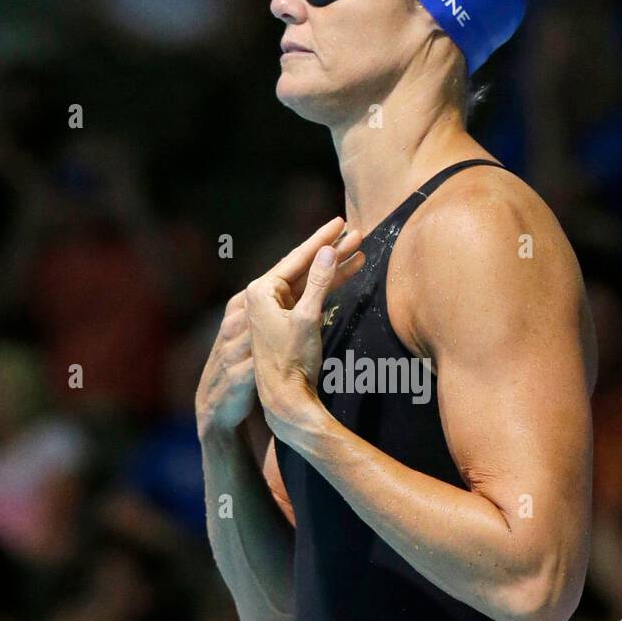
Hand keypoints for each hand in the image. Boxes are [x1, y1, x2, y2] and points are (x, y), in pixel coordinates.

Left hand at [196, 216, 362, 440]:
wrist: (284, 398)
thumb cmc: (292, 360)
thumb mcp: (307, 318)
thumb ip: (319, 282)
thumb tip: (328, 250)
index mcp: (261, 291)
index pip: (297, 257)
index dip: (322, 239)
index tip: (340, 221)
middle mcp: (264, 297)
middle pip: (304, 266)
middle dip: (332, 251)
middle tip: (357, 233)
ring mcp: (275, 309)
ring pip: (310, 281)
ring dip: (335, 268)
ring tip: (360, 251)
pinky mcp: (287, 322)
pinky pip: (310, 296)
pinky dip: (329, 286)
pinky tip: (347, 273)